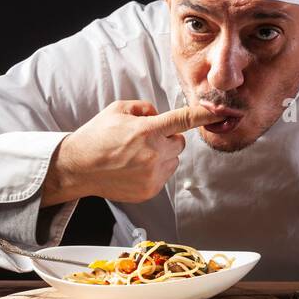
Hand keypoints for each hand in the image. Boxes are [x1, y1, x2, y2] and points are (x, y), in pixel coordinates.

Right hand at [41, 100, 224, 206]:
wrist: (77, 168)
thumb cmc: (96, 137)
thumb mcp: (118, 110)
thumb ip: (144, 108)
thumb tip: (159, 115)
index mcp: (147, 131)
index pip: (183, 120)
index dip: (204, 114)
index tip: (221, 111)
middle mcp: (154, 154)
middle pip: (179, 142)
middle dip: (167, 138)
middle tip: (143, 139)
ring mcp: (153, 175)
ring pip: (173, 159)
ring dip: (162, 155)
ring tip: (135, 155)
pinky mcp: (150, 190)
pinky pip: (164, 175)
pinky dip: (155, 170)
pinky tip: (133, 168)